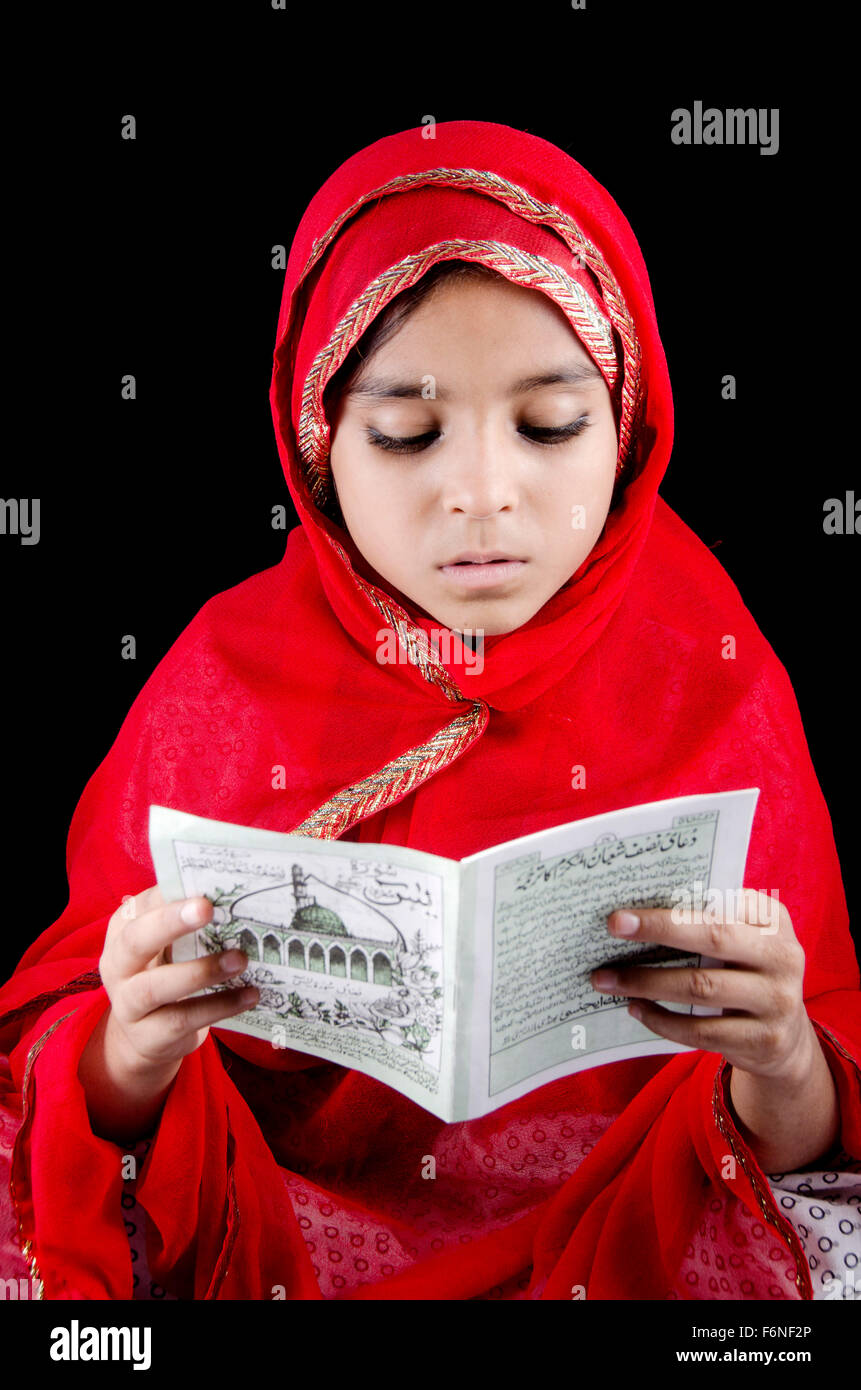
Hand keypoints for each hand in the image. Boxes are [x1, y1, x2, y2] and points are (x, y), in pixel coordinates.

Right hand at [98, 884, 258, 1075]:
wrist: (144, 1038)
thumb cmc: (164, 975)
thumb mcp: (168, 946)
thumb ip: (188, 923)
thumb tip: (230, 897)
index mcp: (122, 931)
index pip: (142, 905)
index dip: (170, 894)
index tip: (202, 886)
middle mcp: (117, 965)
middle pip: (136, 941)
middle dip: (170, 923)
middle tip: (207, 908)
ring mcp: (128, 1004)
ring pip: (156, 987)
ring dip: (201, 971)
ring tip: (240, 960)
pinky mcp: (148, 1036)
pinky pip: (183, 1019)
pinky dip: (219, 1006)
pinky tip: (249, 995)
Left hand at [589, 890, 815, 1082]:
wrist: (788, 1040)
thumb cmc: (749, 973)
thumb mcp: (746, 940)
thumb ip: (712, 919)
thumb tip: (642, 908)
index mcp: (773, 923)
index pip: (721, 903)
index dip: (675, 904)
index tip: (629, 906)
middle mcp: (782, 958)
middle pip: (714, 938)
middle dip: (659, 929)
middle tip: (613, 926)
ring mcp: (775, 1001)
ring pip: (701, 987)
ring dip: (647, 982)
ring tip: (606, 978)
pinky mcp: (761, 1041)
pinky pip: (701, 1030)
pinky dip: (662, 1020)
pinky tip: (635, 1008)